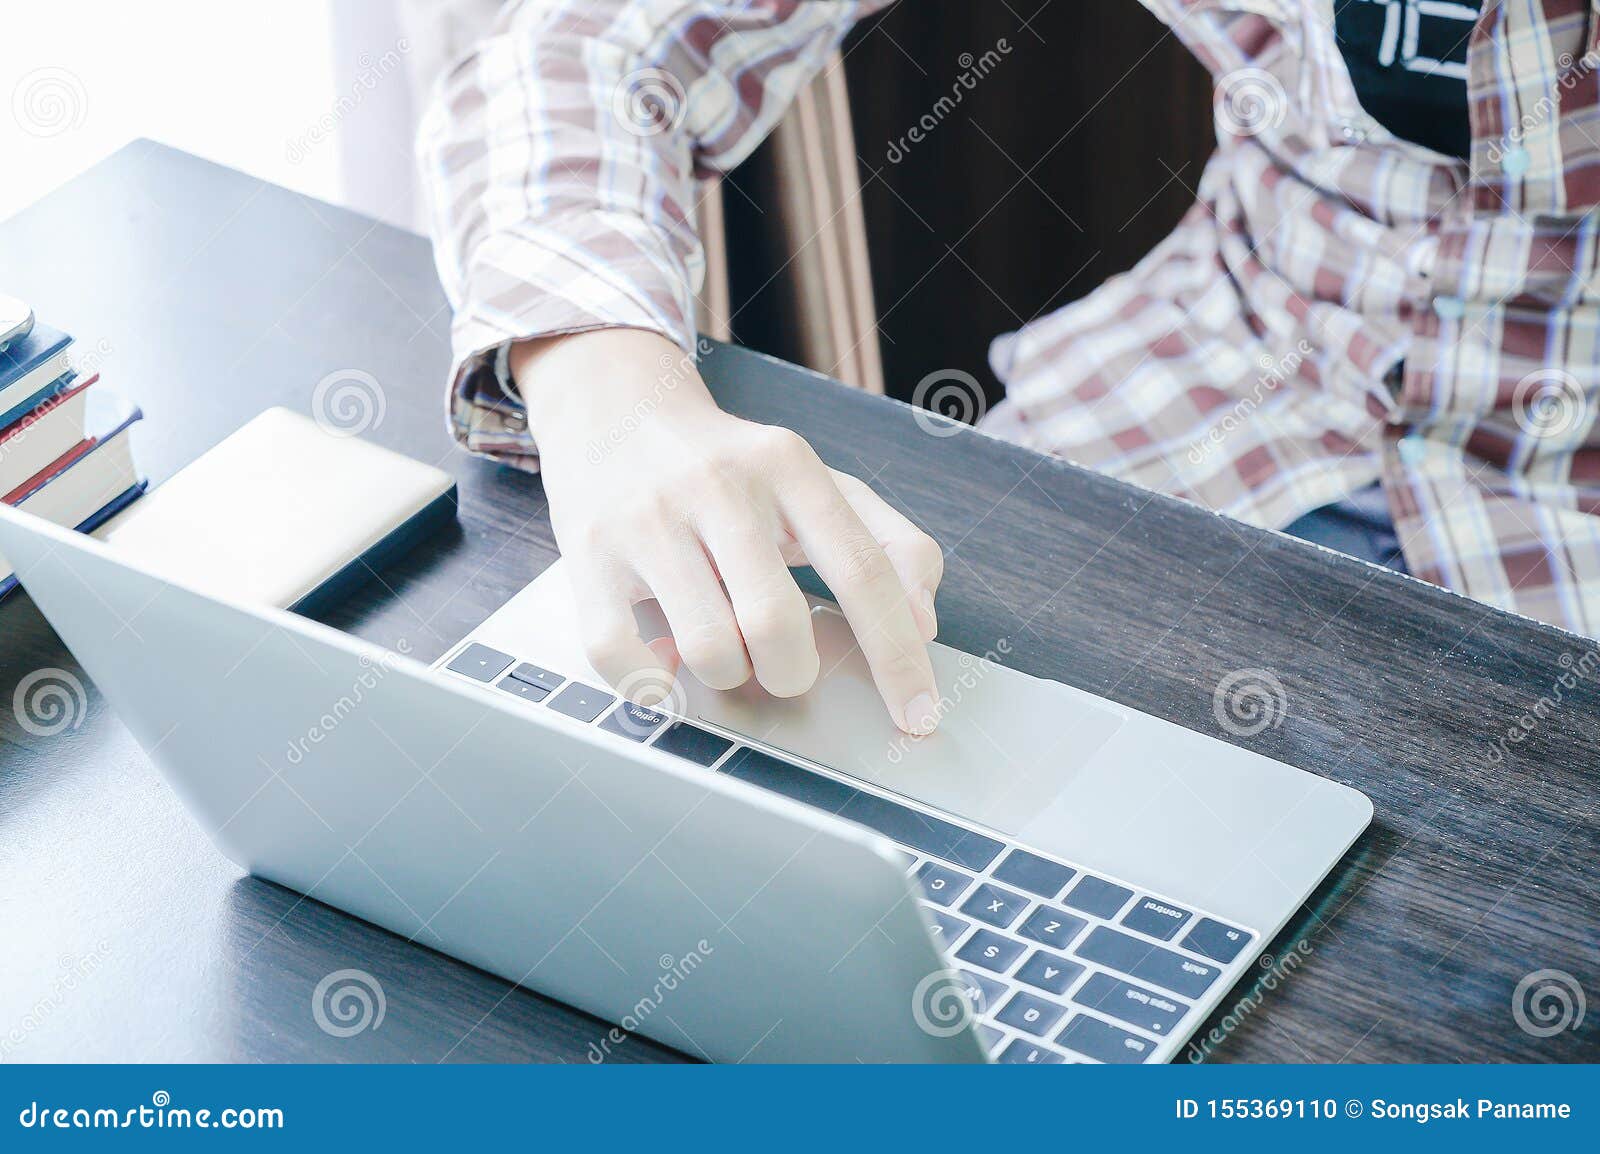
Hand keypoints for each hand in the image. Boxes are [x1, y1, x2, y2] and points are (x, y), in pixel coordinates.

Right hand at [514, 329, 943, 733]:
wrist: (615, 407)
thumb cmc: (730, 468)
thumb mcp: (816, 483)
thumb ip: (888, 543)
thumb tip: (923, 622)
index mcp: (788, 466)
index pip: (862, 571)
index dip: (898, 656)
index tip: (918, 718)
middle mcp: (717, 485)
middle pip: (778, 624)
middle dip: (791, 672)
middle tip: (781, 664)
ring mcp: (646, 519)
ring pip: (708, 650)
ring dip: (728, 676)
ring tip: (722, 646)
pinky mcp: (588, 554)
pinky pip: (621, 655)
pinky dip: (653, 684)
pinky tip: (665, 665)